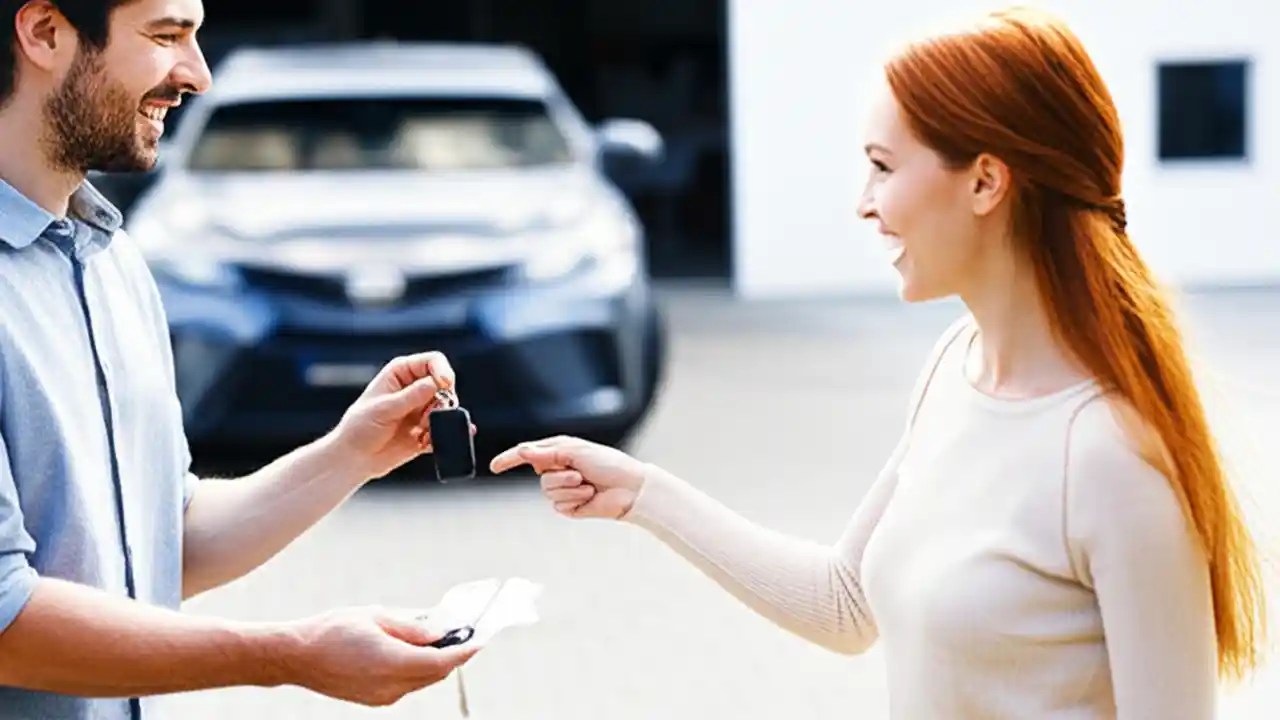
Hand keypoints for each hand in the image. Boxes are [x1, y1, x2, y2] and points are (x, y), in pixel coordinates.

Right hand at [281, 606, 479, 706]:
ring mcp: (382, 697)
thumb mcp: (376, 616)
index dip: (465, 651)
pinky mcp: (374, 700)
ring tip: (440, 638)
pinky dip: (417, 670)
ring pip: (422, 681)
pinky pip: (406, 686)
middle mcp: (390, 686)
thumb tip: (440, 633)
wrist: (296, 656)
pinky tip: (414, 651)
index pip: (442, 662)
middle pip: (436, 674)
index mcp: (392, 663)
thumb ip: (412, 627)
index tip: (481, 639)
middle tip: (465, 634)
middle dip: (453, 655)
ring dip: (435, 663)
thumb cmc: (333, 629)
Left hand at [329, 352, 475, 480]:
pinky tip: (427, 441)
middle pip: (445, 386)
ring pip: (448, 409)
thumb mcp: (384, 408)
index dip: (442, 371)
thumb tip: (438, 384)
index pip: (433, 361)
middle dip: (443, 401)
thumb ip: (412, 396)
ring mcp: (421, 410)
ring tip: (422, 431)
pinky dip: (441, 436)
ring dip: (440, 421)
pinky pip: (445, 430)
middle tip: (430, 415)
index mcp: (401, 373)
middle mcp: (414, 388)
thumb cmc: (359, 428)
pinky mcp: (426, 431)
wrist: (354, 458)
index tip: (445, 385)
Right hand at [489, 436, 647, 518]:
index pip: (528, 454)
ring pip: (548, 491)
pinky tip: (589, 496)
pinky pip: (559, 505)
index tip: (494, 467)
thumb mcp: (576, 451)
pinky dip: (574, 500)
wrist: (629, 489)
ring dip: (569, 488)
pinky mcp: (570, 506)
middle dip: (559, 475)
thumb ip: (546, 453)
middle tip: (580, 473)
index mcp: (559, 451)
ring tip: (587, 485)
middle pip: (540, 476)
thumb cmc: (608, 464)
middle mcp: (559, 469)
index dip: (510, 459)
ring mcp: (564, 488)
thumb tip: (522, 451)